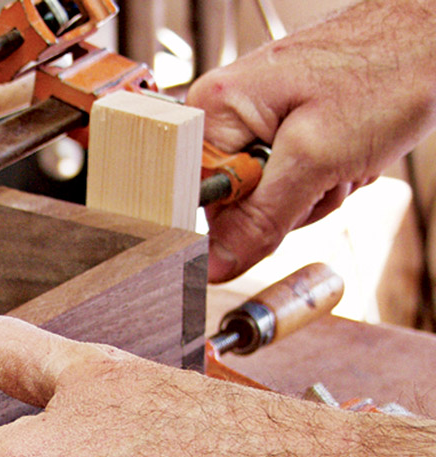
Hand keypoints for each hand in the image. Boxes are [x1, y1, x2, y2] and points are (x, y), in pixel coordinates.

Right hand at [187, 0, 435, 281]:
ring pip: (265, 197)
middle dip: (285, 205)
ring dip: (312, 192)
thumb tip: (215, 265)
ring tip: (342, 158)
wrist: (434, 38)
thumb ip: (260, 218)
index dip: (237, 219)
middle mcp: (226, 112)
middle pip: (233, 202)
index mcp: (215, 109)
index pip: (198, 199)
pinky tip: (345, 153)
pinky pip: (286, 178)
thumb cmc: (388, 72)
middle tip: (324, 174)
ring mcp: (255, 119)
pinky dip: (322, 177)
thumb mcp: (318, 158)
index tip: (278, 210)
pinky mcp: (282, 126)